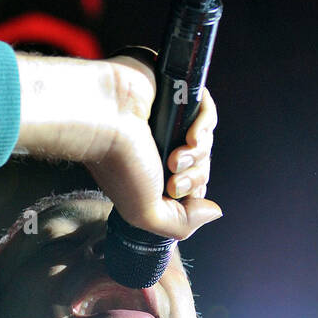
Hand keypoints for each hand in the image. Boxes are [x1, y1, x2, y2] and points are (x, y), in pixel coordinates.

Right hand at [84, 52, 221, 240]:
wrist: (103, 118)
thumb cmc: (117, 164)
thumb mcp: (147, 214)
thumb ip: (182, 224)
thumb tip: (214, 212)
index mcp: (154, 173)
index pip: (193, 184)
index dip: (193, 191)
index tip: (174, 191)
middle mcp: (162, 148)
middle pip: (202, 164)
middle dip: (195, 175)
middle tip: (173, 174)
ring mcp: (170, 121)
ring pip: (205, 140)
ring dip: (197, 153)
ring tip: (174, 155)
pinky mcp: (177, 93)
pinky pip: (206, 110)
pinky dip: (205, 125)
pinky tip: (191, 135)